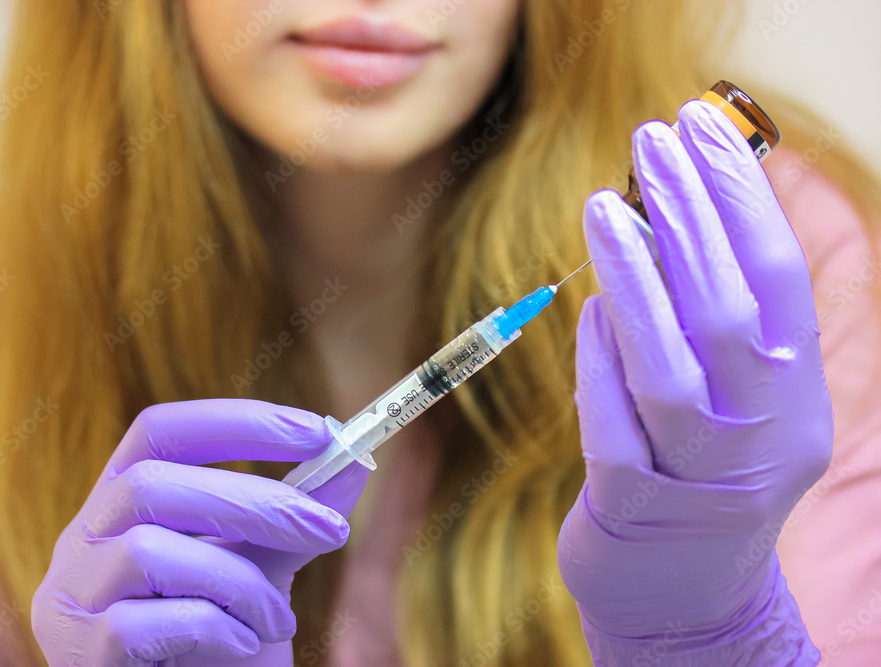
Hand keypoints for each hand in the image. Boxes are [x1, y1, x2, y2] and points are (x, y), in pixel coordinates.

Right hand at [31, 399, 368, 665]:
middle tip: (332, 528)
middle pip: (153, 486)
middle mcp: (82, 539)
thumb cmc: (212, 640)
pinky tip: (241, 647)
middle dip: (256, 501)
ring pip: (146, 552)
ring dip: (238, 582)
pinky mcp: (80, 652)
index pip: (159, 431)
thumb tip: (356, 461)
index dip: (237, 422)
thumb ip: (292, 520)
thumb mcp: (258, 571)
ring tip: (279, 620)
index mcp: (120, 502)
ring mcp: (71, 597)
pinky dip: (211, 629)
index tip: (318, 431)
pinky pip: (140, 625)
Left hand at [559, 100, 831, 663]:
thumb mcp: (736, 393)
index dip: (740, 197)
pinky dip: (599, 361)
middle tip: (650, 142)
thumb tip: (672, 209)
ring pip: (669, 369)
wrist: (687, 592)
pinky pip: (613, 426)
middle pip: (726, 311)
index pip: (777, 280)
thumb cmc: (702, 467)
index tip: (701, 128)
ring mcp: (698, 477)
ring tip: (603, 207)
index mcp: (794, 394)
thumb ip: (716, 316)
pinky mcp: (633, 508)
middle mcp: (761, 435)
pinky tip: (588, 310)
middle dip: (689, 215)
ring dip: (636, 279)